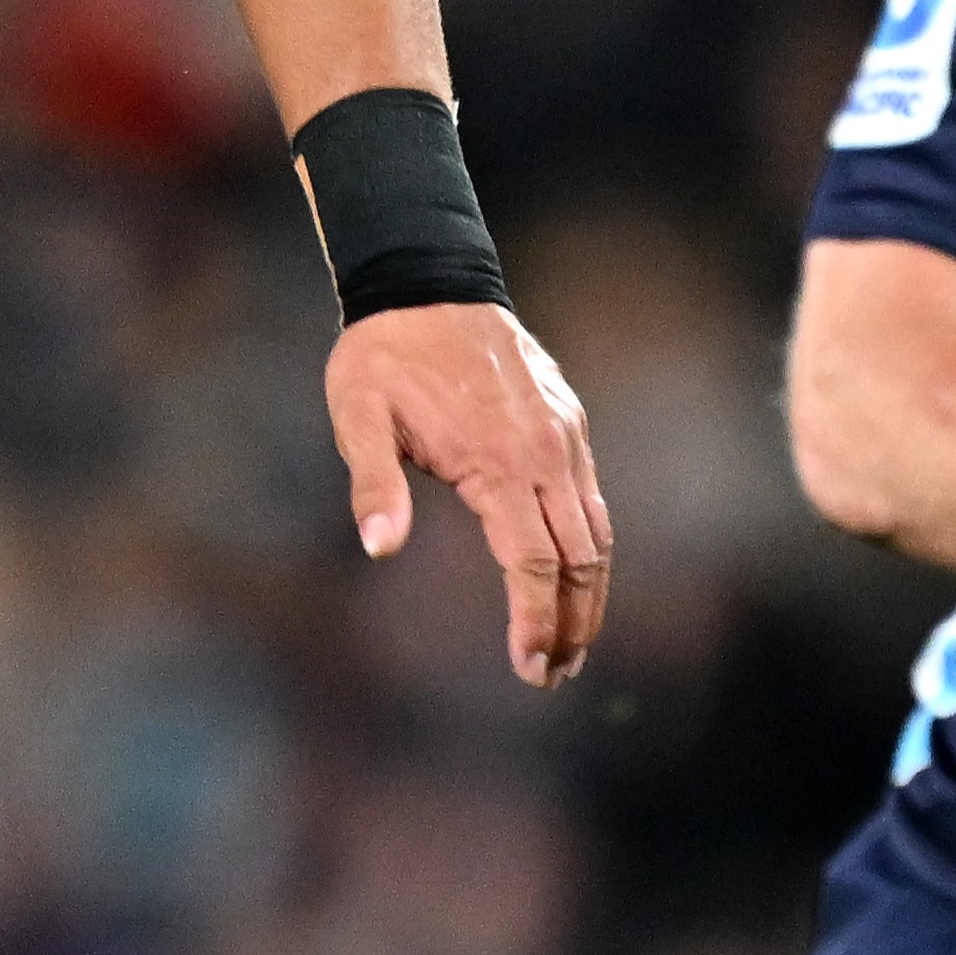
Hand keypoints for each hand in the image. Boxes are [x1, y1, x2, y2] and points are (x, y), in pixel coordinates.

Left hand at [330, 304, 612, 686]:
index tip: (530, 667)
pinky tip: (574, 576)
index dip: (536, 621)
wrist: (430, 281)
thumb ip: (371, 484)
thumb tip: (379, 547)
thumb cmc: (384, 355)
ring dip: (591, 593)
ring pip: (598, 532)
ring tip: (573, 642)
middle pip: (579, 560)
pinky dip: (592, 547)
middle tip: (555, 673)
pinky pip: (592, 498)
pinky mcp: (569, 422)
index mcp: (498, 463)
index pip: (532, 564)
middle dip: (573, 623)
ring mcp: (564, 437)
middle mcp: (545, 453)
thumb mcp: (357, 416)